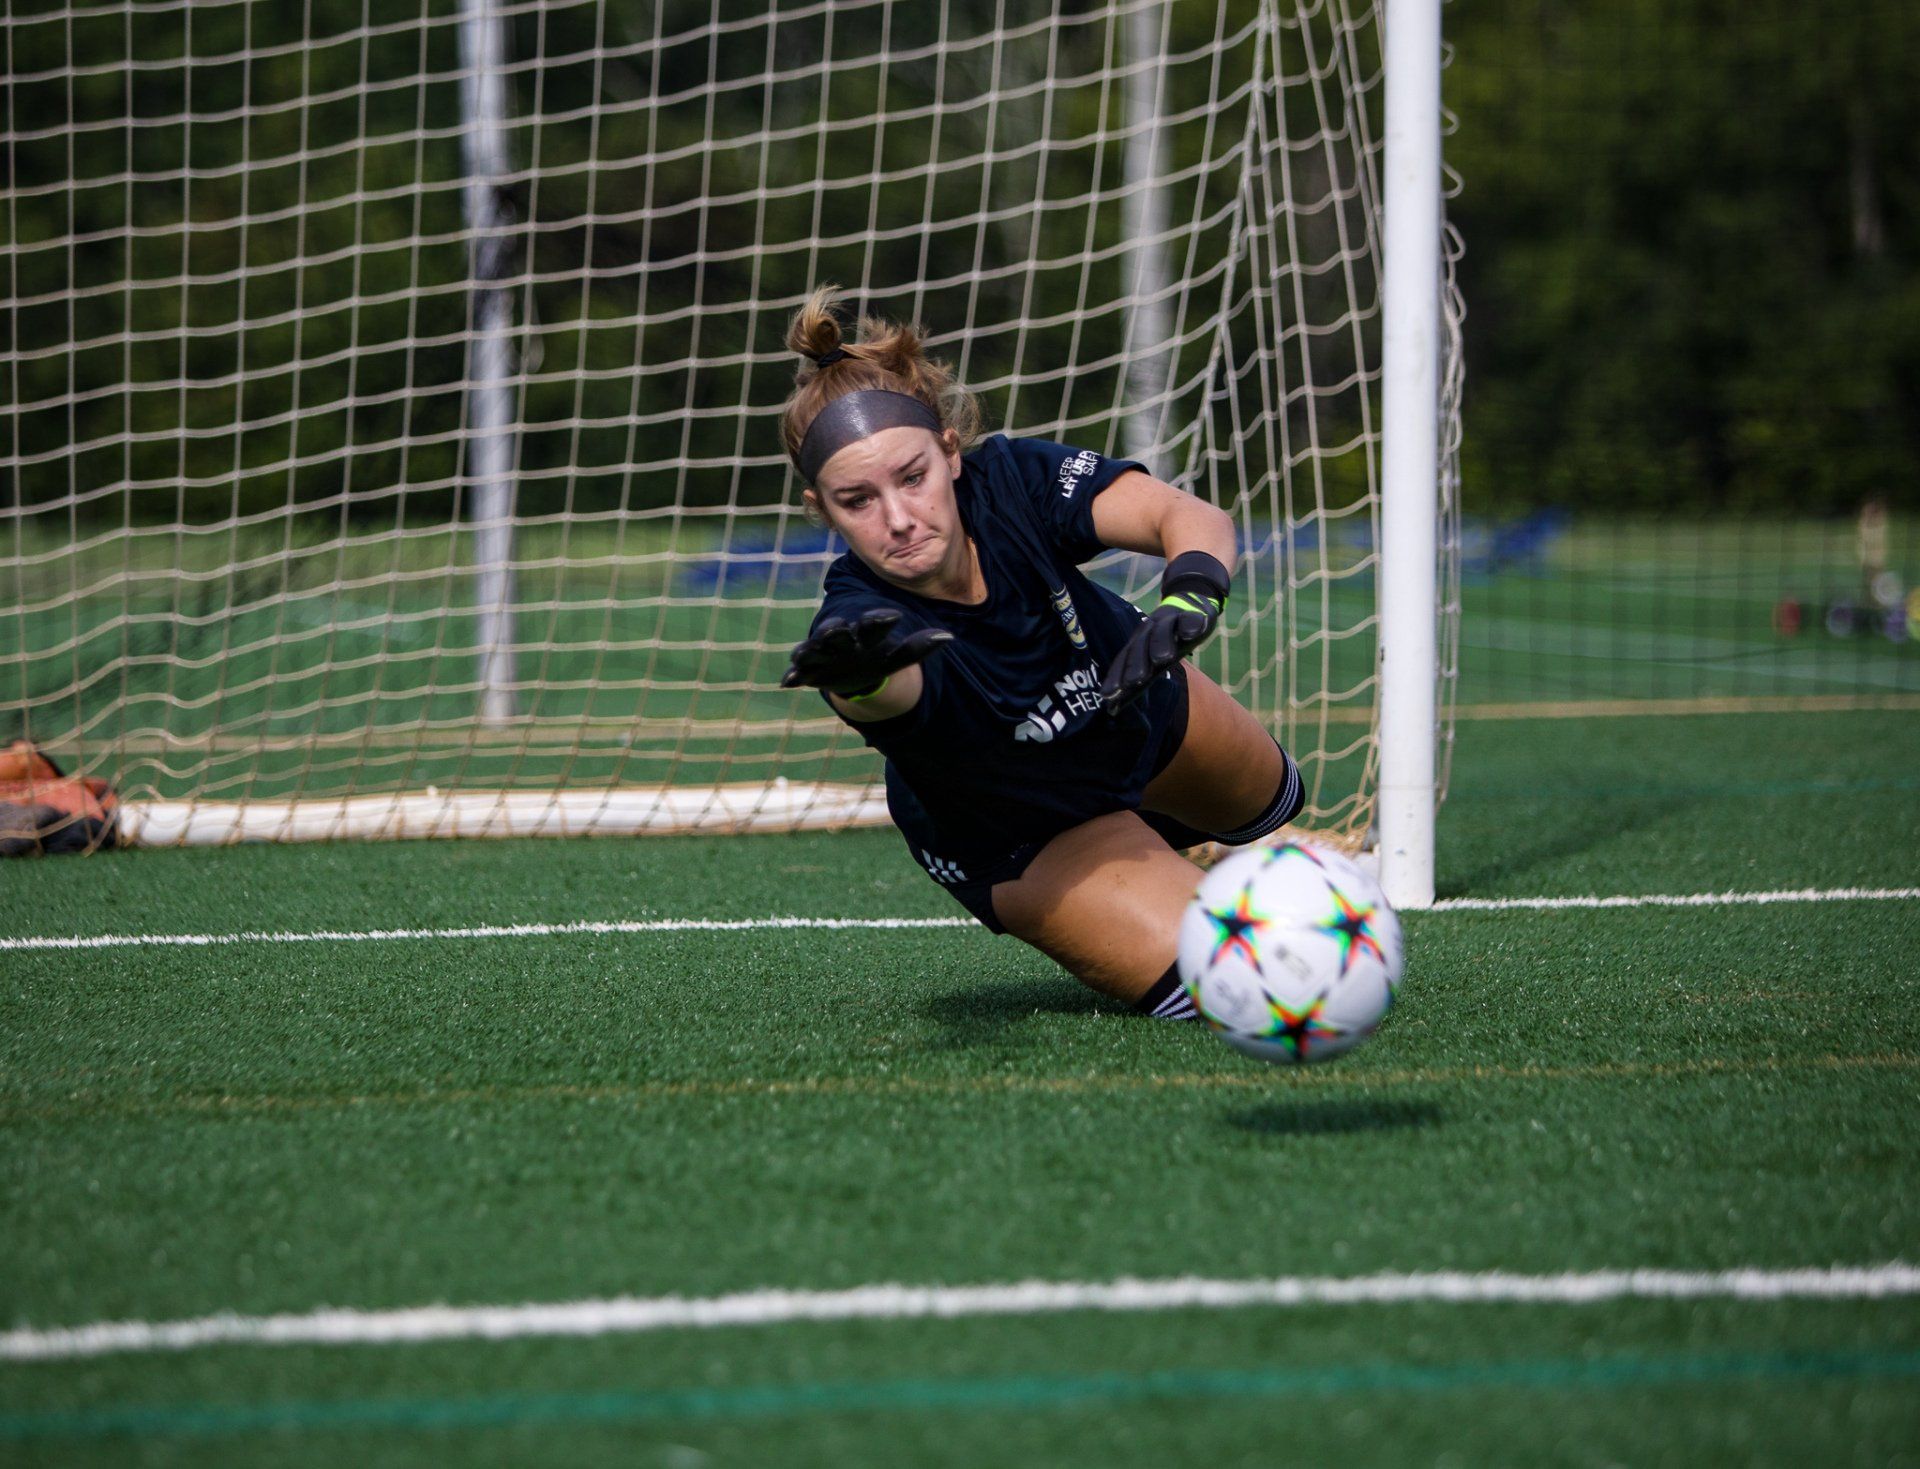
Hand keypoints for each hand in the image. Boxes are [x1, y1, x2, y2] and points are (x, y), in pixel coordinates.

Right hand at [780, 609, 952, 696]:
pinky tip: (788, 682)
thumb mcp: (898, 658)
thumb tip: (949, 637)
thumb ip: (920, 646)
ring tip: (803, 653)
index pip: (873, 624)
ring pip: (814, 648)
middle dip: (835, 630)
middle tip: (837, 628)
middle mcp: (841, 639)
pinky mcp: (808, 669)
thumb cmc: (876, 659)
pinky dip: (793, 675)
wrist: (851, 672)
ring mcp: (822, 653)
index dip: (881, 620)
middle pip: (837, 632)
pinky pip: (798, 672)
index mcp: (864, 633)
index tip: (895, 616)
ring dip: (809, 650)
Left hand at [1099, 550, 1229, 713]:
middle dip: (1136, 664)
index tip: (1107, 696)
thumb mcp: (1155, 652)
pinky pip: (1189, 619)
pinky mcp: (1190, 614)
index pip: (1124, 660)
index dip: (1116, 676)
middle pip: (1140, 647)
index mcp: (1139, 641)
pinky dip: (1190, 626)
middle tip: (1134, 681)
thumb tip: (1117, 705)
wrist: (1191, 598)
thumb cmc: (1170, 635)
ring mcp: (1170, 620)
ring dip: (1161, 644)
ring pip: (1162, 632)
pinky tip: (1192, 635)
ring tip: (1162, 659)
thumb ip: (1145, 673)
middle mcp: (1150, 629)